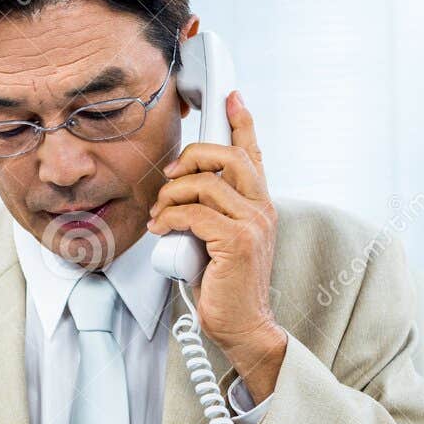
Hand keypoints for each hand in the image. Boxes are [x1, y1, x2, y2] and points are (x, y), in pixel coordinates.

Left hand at [148, 90, 287, 399]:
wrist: (243, 325)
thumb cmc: (226, 287)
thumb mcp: (216, 239)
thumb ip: (209, 212)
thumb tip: (178, 193)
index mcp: (259, 205)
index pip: (253, 153)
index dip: (242, 122)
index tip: (231, 97)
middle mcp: (261, 208)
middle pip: (228, 156)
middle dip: (192, 157)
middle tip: (170, 176)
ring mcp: (252, 224)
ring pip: (207, 183)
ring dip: (173, 195)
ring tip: (161, 215)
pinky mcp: (237, 241)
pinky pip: (195, 213)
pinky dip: (171, 218)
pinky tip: (163, 230)